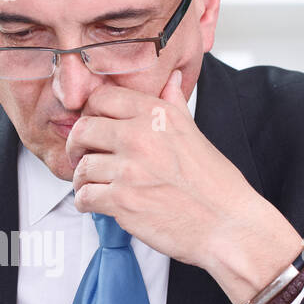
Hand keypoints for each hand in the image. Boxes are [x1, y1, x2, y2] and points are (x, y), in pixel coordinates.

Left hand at [67, 67, 303, 303]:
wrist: (227, 225)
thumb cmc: (216, 185)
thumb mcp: (195, 133)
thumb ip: (175, 105)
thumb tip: (172, 78)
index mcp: (158, 115)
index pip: (104, 97)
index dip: (91, 112)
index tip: (93, 127)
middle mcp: (140, 137)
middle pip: (83, 129)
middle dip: (77, 144)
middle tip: (81, 155)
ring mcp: (129, 170)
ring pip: (81, 166)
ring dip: (81, 178)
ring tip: (92, 184)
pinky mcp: (122, 201)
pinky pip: (84, 196)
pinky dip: (84, 202)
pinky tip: (95, 203)